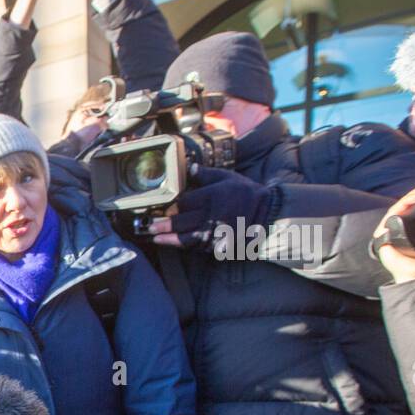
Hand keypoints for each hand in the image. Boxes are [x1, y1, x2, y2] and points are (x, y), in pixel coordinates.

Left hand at [150, 167, 273, 249]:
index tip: (157, 206)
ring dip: (167, 238)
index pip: (184, 202)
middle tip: (146, 225)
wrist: (268, 216)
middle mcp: (211, 215)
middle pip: (180, 220)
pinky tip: (171, 244)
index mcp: (212, 196)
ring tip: (153, 237)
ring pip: (185, 237)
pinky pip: (196, 246)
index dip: (169, 205)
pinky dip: (182, 246)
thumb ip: (207, 174)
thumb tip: (190, 167)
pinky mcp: (218, 245)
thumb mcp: (229, 178)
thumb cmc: (247, 194)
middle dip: (161, 224)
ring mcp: (214, 232)